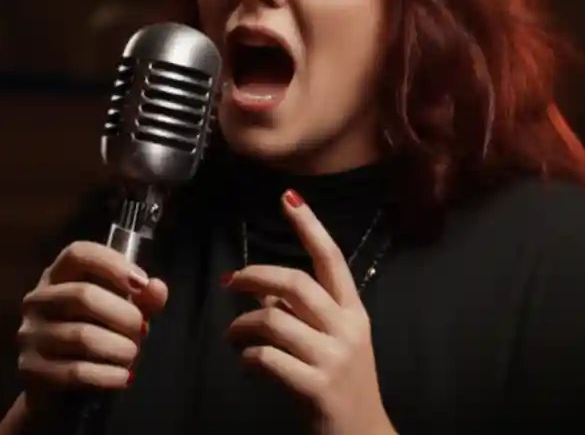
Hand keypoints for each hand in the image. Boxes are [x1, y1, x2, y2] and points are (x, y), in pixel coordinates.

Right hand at [15, 241, 168, 418]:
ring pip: (81, 336)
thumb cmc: (94, 336)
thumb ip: (142, 299)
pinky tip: (122, 377)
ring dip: (118, 347)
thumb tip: (157, 288)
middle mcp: (37, 300)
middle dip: (124, 315)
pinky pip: (74, 371)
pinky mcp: (30, 369)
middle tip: (143, 331)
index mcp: (58, 276)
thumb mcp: (122, 312)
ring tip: (132, 354)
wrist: (61, 387)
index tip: (142, 284)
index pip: (78, 254)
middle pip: (83, 295)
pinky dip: (106, 375)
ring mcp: (30, 335)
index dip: (112, 264)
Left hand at [223, 189, 395, 434]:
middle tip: (231, 281)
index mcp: (354, 312)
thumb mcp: (330, 343)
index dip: (309, 226)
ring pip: (274, 320)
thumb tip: (263, 294)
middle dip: (256, 276)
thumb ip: (301, 315)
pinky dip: (247, 357)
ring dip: (242, 325)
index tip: (289, 198)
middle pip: (295, 284)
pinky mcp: (315, 386)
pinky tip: (246, 363)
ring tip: (232, 335)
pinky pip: (267, 358)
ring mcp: (333, 358)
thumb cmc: (341, 385)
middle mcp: (347, 329)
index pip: (331, 259)